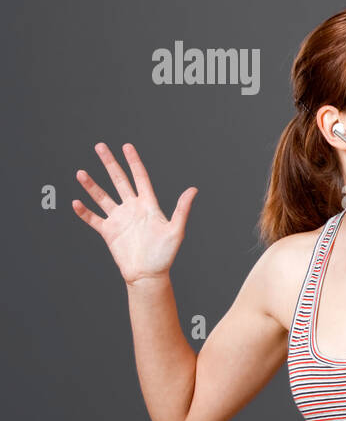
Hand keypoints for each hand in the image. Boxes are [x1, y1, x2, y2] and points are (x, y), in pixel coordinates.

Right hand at [71, 143, 197, 284]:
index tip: (126, 146)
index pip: (140, 178)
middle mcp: (132, 208)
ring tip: (81, 173)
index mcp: (148, 205)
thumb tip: (193, 190)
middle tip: (100, 146)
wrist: (148, 275)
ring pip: (102, 197)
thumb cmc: (165, 254)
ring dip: (92, 185)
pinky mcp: (108, 232)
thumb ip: (182, 209)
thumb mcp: (176, 230)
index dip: (133, 162)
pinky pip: (93, 218)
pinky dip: (84, 211)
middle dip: (109, 164)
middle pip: (119, 181)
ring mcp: (119, 219)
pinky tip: (76, 202)